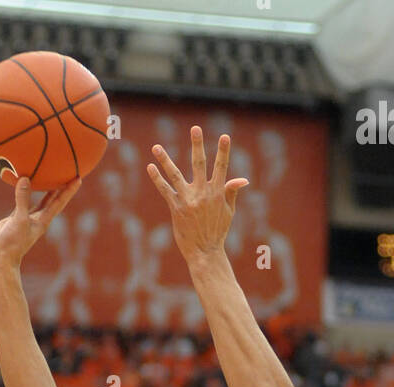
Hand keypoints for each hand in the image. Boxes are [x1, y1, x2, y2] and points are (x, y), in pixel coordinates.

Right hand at [0, 175, 81, 266]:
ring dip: (45, 188)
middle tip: (70, 173)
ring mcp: (27, 218)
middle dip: (62, 187)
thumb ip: (22, 199)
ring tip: (51, 174)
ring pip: (39, 200)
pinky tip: (23, 183)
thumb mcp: (19, 220)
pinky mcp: (16, 218)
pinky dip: (24, 191)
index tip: (79, 178)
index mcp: (43, 220)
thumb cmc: (12, 243)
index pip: (59, 202)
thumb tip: (25, 178)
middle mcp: (38, 218)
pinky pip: (23, 200)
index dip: (69, 190)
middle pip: (53, 199)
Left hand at [147, 125, 248, 263]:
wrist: (205, 252)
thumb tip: (242, 180)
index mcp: (217, 193)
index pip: (222, 167)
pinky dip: (157, 178)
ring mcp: (188, 200)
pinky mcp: (176, 208)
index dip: (223, 151)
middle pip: (199, 164)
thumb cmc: (217, 231)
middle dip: (198, 145)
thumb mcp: (228, 211)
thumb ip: (231, 192)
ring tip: (156, 146)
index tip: (225, 136)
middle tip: (195, 128)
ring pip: (175, 175)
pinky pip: (165, 190)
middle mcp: (202, 193)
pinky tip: (150, 167)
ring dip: (165, 160)